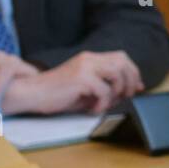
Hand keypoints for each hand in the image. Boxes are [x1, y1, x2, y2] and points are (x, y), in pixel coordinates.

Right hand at [3, 50, 143, 114]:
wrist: (31, 93)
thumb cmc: (57, 94)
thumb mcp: (85, 88)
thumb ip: (105, 86)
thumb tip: (130, 91)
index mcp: (90, 58)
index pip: (121, 57)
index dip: (133, 72)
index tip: (137, 87)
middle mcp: (89, 58)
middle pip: (123, 62)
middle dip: (131, 81)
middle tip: (127, 97)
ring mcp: (84, 67)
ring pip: (117, 73)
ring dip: (118, 91)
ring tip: (107, 103)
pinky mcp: (80, 79)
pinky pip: (104, 90)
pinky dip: (103, 103)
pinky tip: (92, 109)